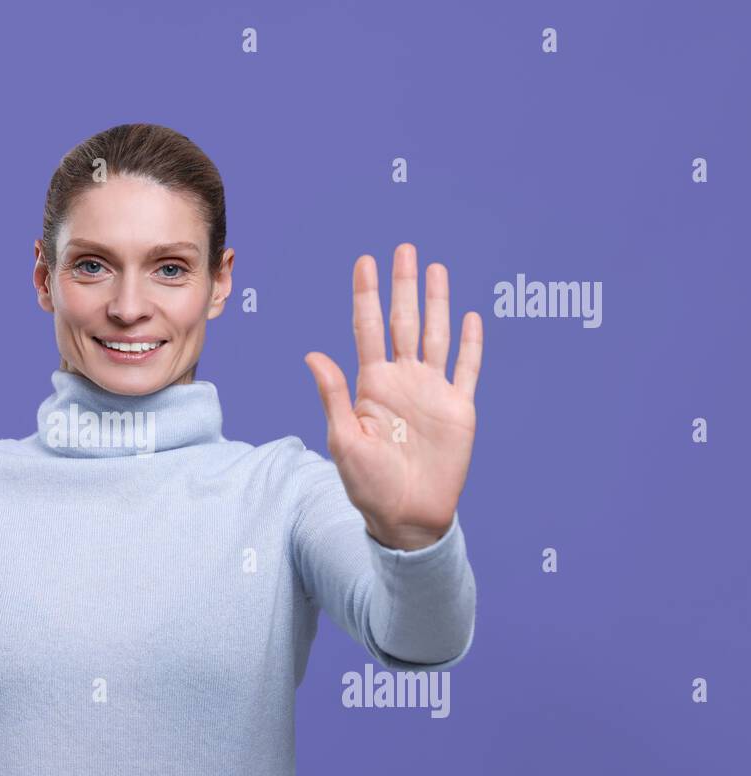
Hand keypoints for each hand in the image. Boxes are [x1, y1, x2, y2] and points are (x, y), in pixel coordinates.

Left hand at [304, 244, 482, 550]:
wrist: (405, 517)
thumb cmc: (367, 485)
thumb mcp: (344, 439)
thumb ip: (334, 395)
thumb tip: (313, 354)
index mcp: (371, 385)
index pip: (368, 329)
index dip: (367, 296)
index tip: (364, 262)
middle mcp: (402, 380)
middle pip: (403, 321)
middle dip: (402, 285)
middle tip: (402, 249)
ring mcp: (432, 391)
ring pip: (436, 334)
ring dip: (437, 302)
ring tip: (435, 269)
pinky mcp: (459, 408)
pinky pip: (467, 368)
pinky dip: (470, 343)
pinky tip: (470, 317)